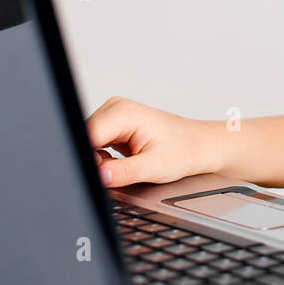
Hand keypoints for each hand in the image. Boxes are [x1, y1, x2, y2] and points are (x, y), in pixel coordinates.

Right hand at [86, 97, 218, 187]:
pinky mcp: (113, 125)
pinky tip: (122, 160)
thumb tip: (100, 176)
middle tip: (119, 171)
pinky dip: (104, 157)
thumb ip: (124, 172)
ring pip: (88, 142)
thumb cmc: (183, 151)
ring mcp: (113, 115)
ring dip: (100, 159)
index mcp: (124, 113)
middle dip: (95, 160)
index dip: (90, 159)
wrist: (197, 145)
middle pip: (85, 138)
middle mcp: (116, 108)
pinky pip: (95, 143)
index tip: (102, 173)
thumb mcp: (154, 167)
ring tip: (127, 162)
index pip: (88, 135)